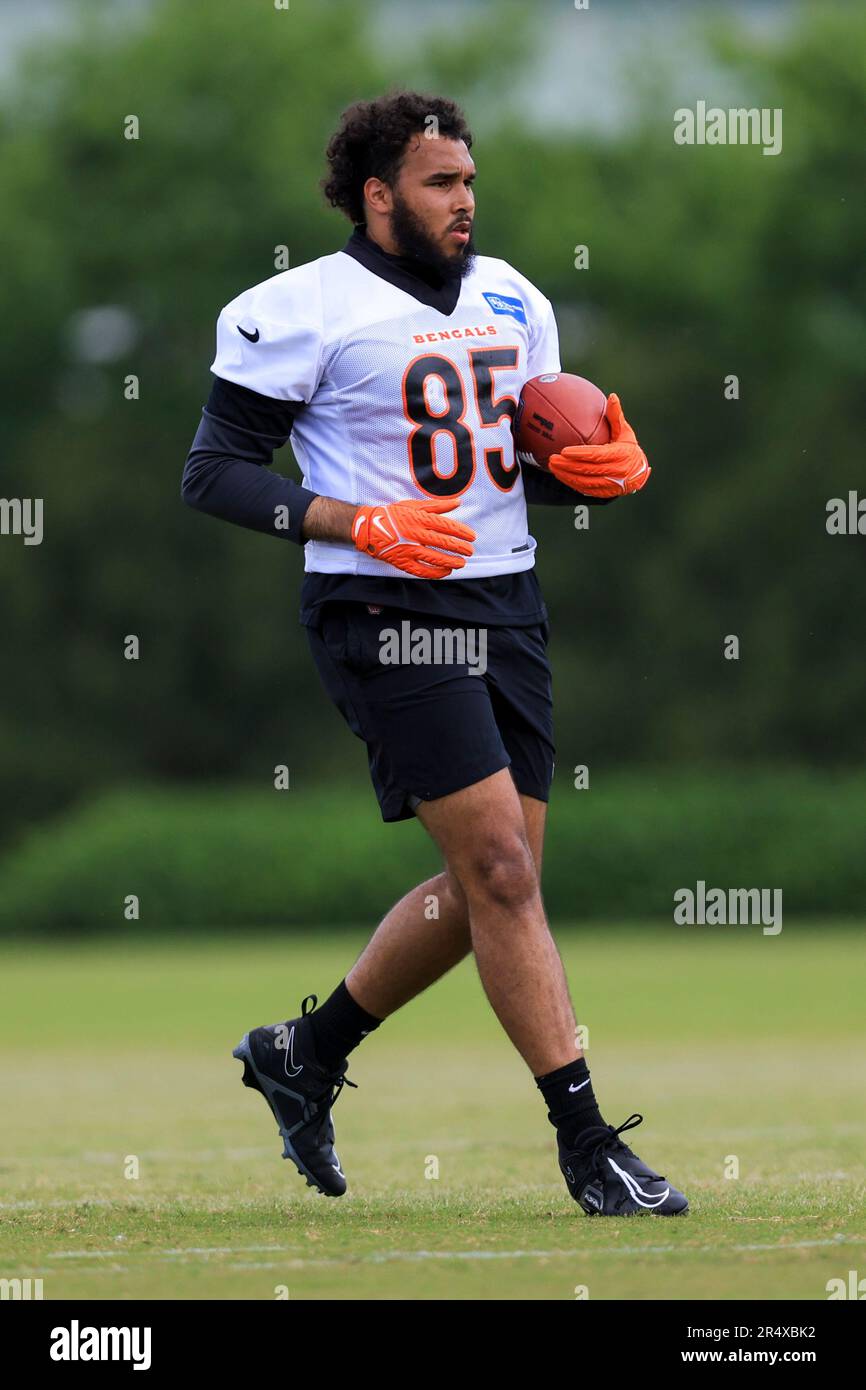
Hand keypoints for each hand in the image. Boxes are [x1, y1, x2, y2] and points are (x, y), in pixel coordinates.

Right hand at [352, 497, 475, 578]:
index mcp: (419, 518)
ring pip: (435, 558)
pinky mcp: (402, 562)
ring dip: (451, 562)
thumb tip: (458, 502)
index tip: (472, 536)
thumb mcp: (414, 505)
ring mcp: (409, 549)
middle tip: (470, 551)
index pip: (446, 526)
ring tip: (462, 563)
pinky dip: (436, 573)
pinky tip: (446, 571)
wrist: (369, 528)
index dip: (462, 532)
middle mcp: (415, 534)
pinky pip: (422, 570)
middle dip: (460, 548)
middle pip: (444, 543)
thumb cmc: (393, 515)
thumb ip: (437, 505)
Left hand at [547, 393, 650, 497]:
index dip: (579, 454)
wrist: (638, 473)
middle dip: (567, 465)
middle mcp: (616, 472)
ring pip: (583, 482)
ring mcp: (610, 485)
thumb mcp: (625, 432)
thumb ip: (616, 416)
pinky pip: (584, 489)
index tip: (564, 450)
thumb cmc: (629, 449)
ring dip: (565, 475)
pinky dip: (571, 483)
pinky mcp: (603, 492)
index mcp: (620, 455)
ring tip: (552, 466)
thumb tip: (612, 396)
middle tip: (552, 458)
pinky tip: (560, 475)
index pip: (596, 455)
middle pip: (587, 470)